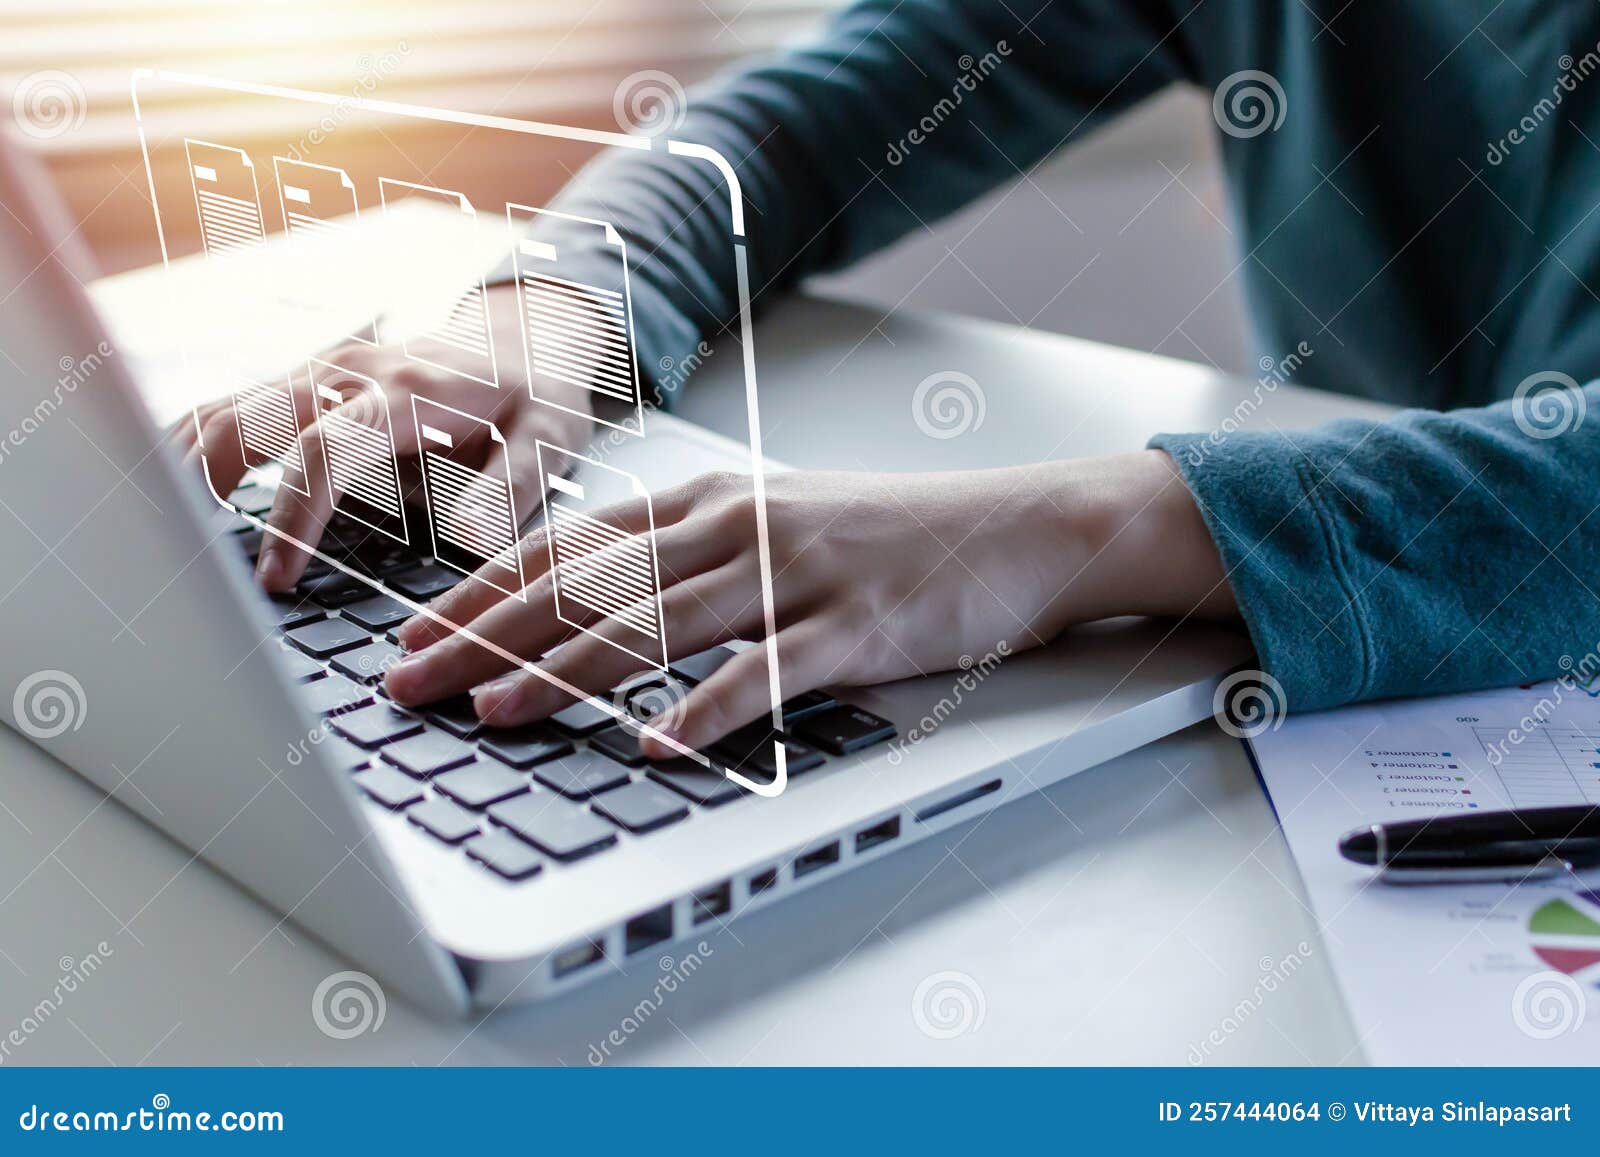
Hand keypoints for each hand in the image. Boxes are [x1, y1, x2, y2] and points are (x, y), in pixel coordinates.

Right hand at [173, 284, 593, 589]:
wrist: (527, 336)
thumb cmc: (537, 395)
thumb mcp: (548, 440)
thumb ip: (509, 490)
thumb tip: (468, 543)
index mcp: (406, 393)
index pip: (326, 450)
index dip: (292, 515)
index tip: (272, 580)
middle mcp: (351, 373)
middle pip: (250, 419)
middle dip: (206, 486)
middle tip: (185, 561)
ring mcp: (322, 371)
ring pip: (227, 406)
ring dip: (182, 462)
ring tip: (153, 529)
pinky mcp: (307, 379)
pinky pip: (233, 404)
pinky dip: (192, 442)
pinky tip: (167, 486)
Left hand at [383, 450, 1236, 756]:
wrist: (1016, 527)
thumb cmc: (886, 536)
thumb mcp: (769, 527)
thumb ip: (681, 560)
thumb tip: (583, 610)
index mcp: (706, 501)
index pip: (567, 549)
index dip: (478, 594)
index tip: (410, 638)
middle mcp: (737, 526)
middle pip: (590, 585)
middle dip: (485, 636)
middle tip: (410, 686)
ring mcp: (796, 574)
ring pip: (660, 624)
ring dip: (569, 672)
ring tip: (496, 713)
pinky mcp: (855, 626)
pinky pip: (769, 674)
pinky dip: (709, 711)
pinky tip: (658, 746)